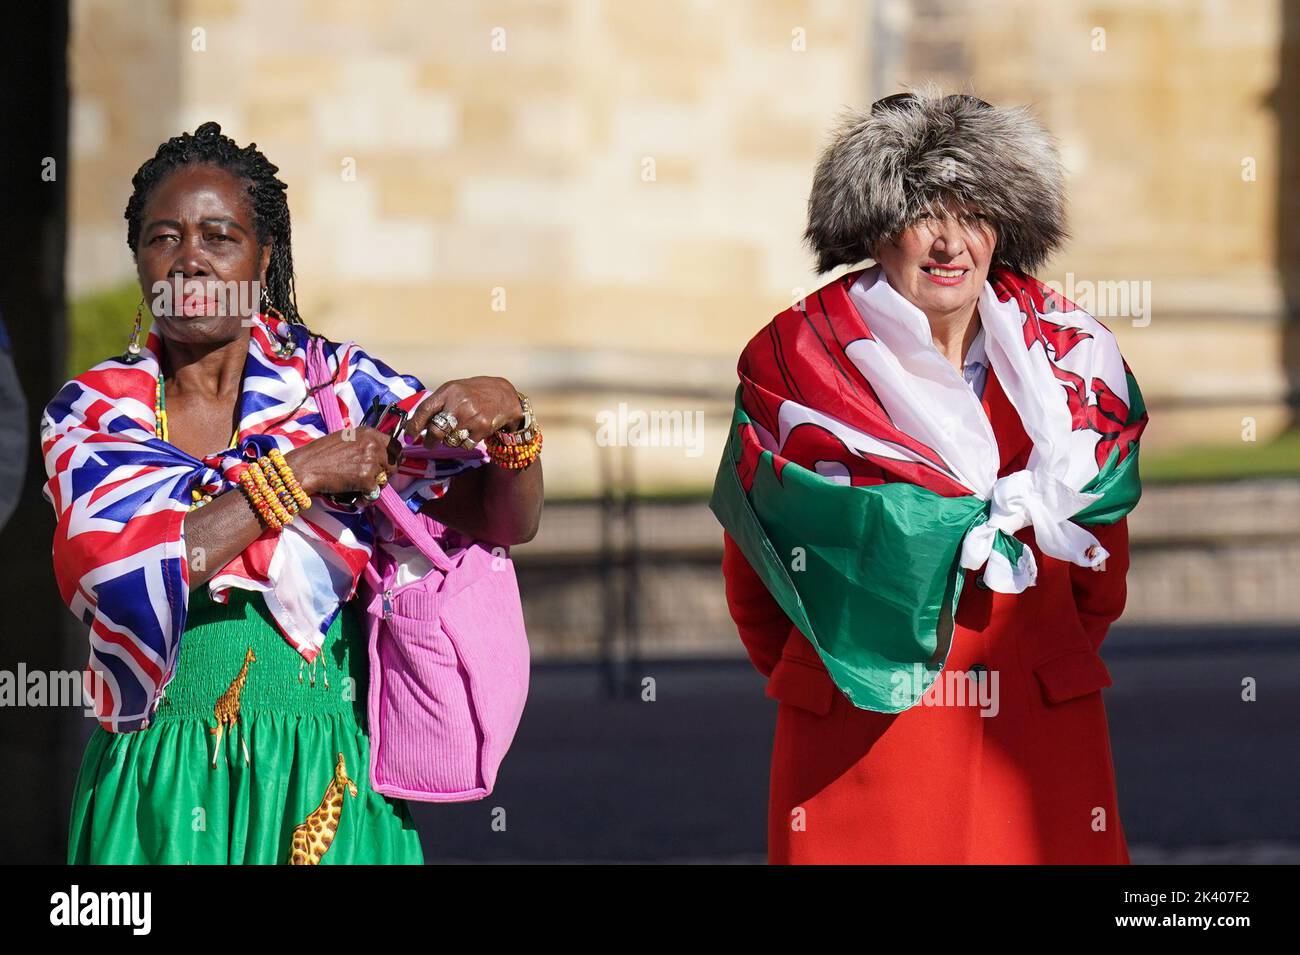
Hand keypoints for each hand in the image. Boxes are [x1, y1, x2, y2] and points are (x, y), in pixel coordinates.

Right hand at [281, 427, 399, 496]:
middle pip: (394, 465)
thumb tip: (380, 456)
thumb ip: (364, 445)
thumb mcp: (346, 440)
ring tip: (358, 490)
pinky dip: (365, 499)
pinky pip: (374, 494)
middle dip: (384, 476)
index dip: (393, 459)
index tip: (386, 467)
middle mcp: (373, 444)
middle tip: (370, 482)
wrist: (304, 467)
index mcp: (369, 433)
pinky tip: (355, 497)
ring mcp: (371, 461)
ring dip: (373, 489)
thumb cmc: (320, 455)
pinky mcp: (366, 478)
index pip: (396, 446)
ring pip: (384, 481)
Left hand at [402, 377, 524, 449]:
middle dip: (429, 441)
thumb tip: (415, 426)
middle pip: (436, 431)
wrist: (503, 395)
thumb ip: (436, 405)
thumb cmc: (473, 393)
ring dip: (449, 441)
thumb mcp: (454, 391)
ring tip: (457, 431)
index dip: (414, 425)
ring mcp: (472, 417)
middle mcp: (459, 403)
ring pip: (450, 440)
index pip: (425, 410)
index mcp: (449, 391)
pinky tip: (469, 433)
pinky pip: (464, 444)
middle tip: (429, 443)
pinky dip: (463, 443)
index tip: (408, 436)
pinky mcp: (483, 428)